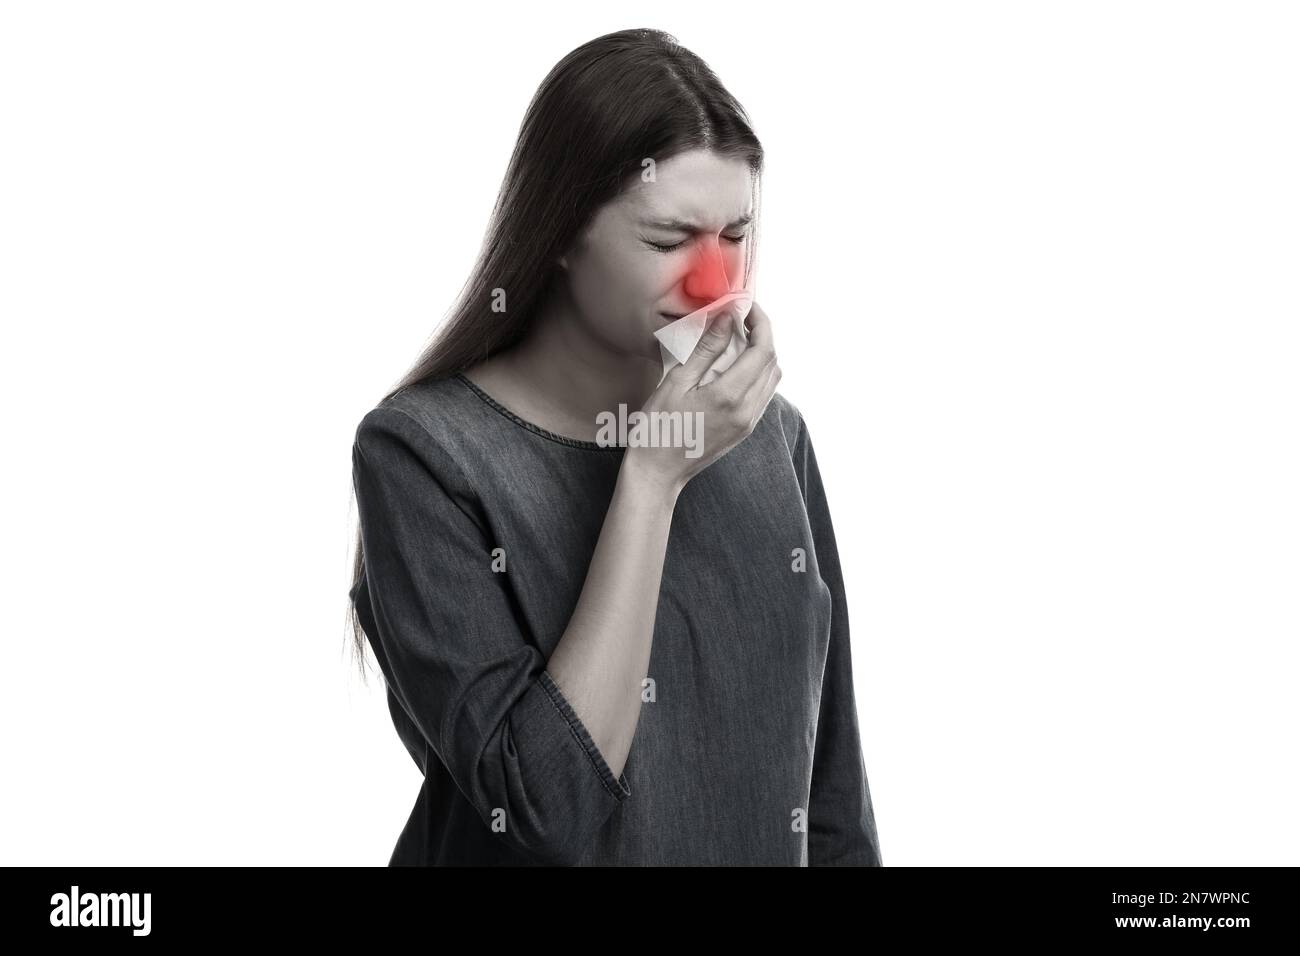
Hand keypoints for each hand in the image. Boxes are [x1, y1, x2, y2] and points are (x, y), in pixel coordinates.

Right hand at [625, 298, 780, 495]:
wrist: (657, 474)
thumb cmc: (658, 428)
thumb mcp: (677, 382)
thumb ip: (706, 349)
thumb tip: (727, 317)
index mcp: (730, 396)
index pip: (763, 349)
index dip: (761, 323)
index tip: (746, 306)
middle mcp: (747, 410)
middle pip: (772, 362)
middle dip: (762, 335)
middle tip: (739, 318)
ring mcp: (748, 422)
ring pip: (771, 379)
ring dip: (761, 354)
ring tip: (736, 339)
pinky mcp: (744, 429)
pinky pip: (762, 394)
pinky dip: (756, 373)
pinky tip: (733, 365)